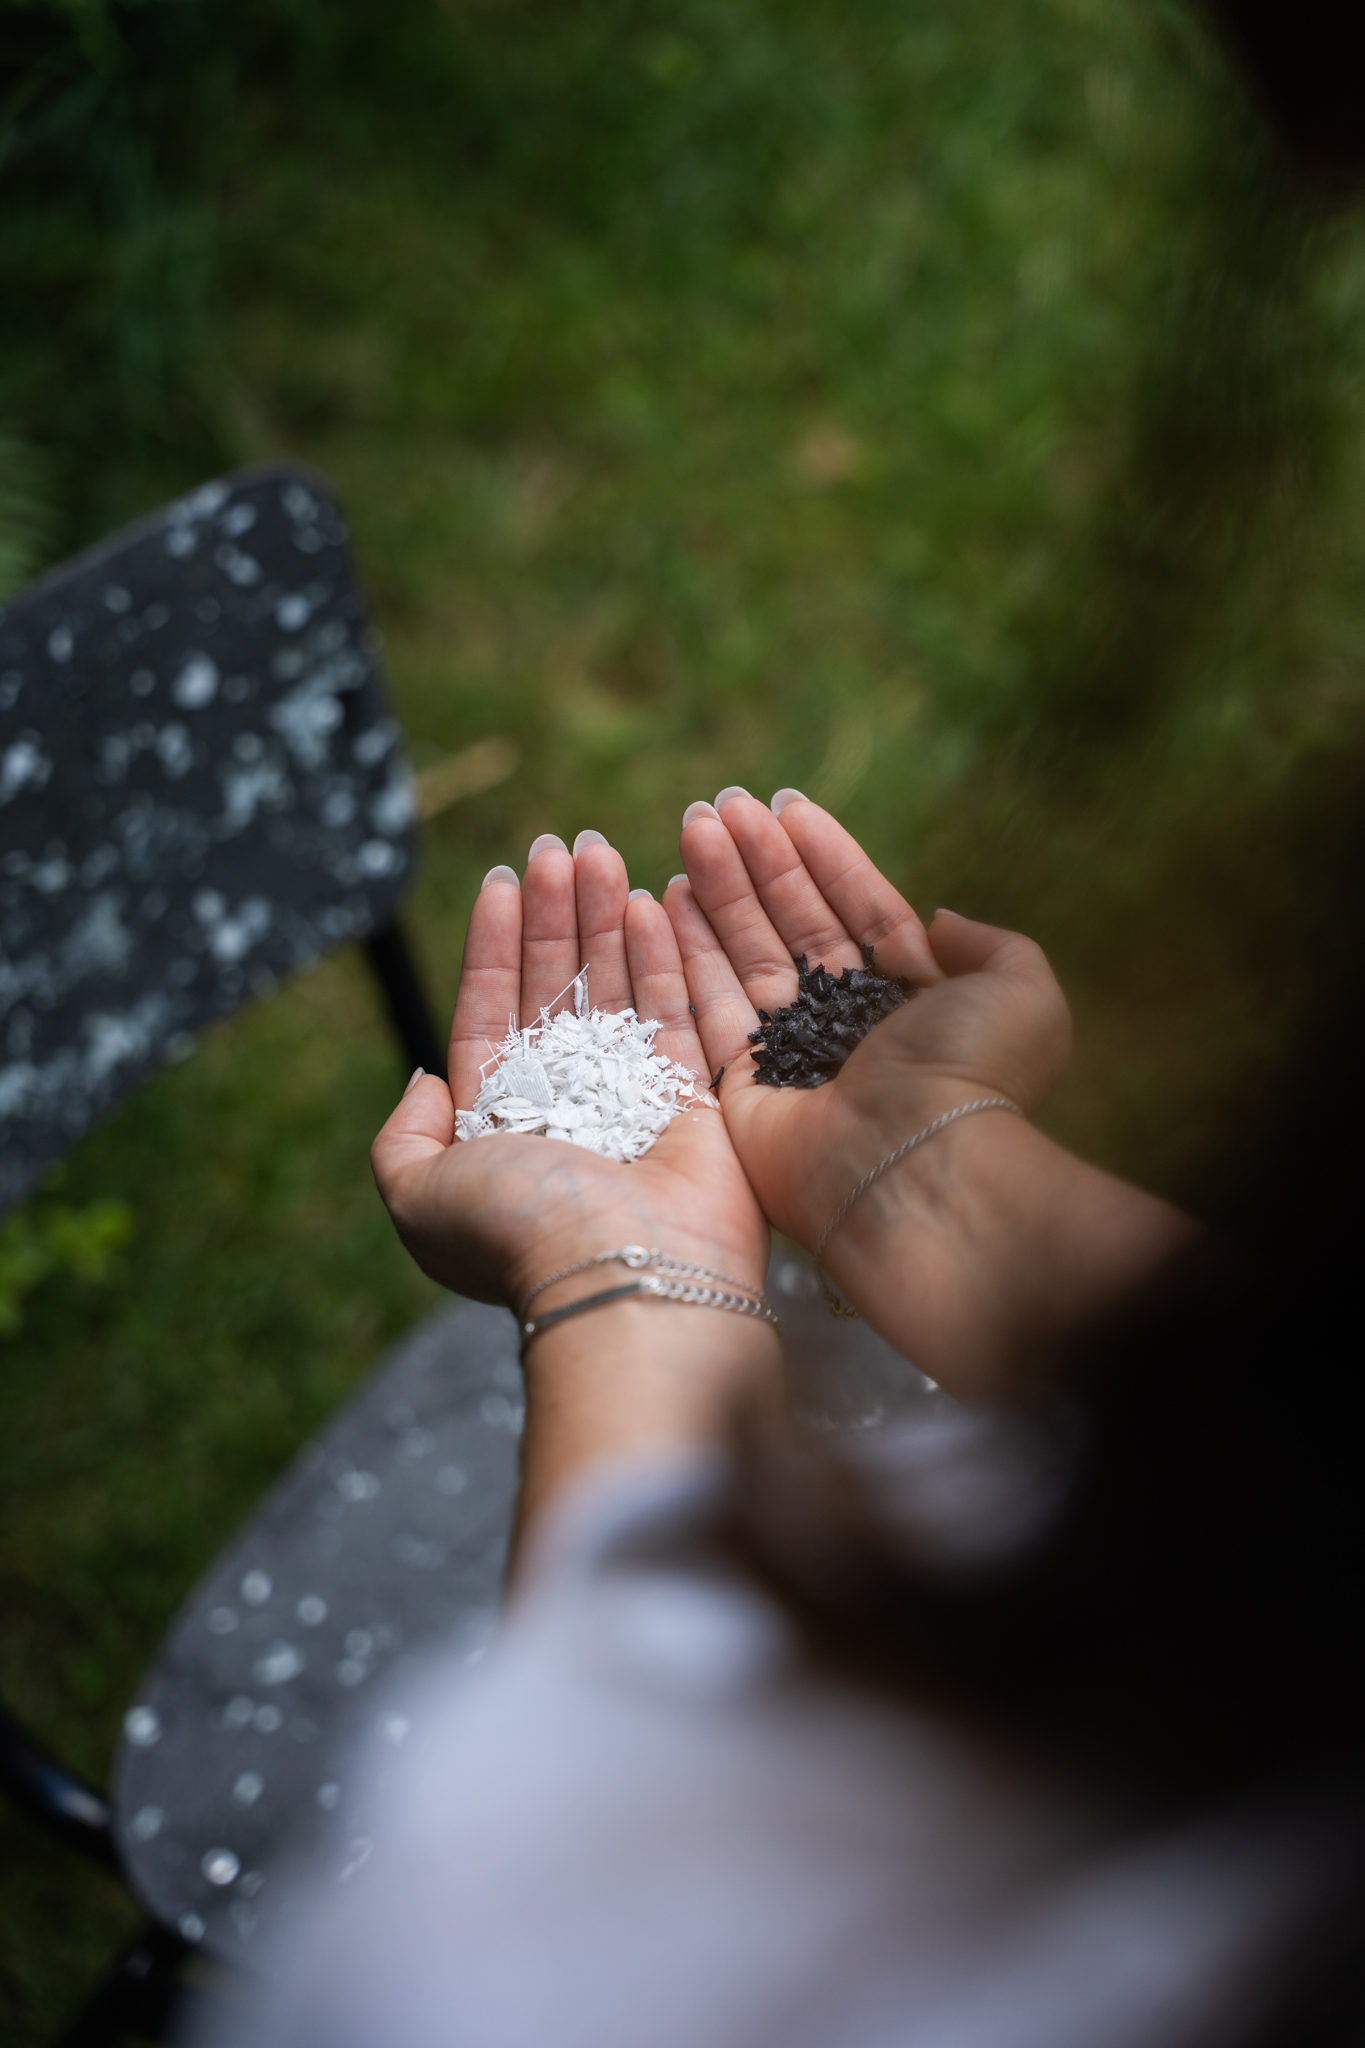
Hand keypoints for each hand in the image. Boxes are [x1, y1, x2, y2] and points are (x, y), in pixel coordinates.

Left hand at [371, 836, 776, 1528]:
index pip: (493, 1013)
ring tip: (602, 853)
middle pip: (557, 988)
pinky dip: (664, 955)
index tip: (501, 878)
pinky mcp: (697, 1099)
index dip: (495, 946)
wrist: (628, 1276)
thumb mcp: (418, 1195)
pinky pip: (679, 1011)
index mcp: (501, 1124)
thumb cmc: (521, 1232)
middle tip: (562, 847)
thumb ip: (402, 1140)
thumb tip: (423, 1080)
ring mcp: (634, 1100)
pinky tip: (652, 899)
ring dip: (605, 918)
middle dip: (555, 916)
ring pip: (617, 989)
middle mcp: (567, 1107)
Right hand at [666, 793, 1193, 1395]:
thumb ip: (991, 946)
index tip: (786, 804)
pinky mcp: (737, 1087)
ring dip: (717, 889)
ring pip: (744, 953)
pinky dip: (684, 951)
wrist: (913, 1166)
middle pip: (793, 924)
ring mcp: (788, 1055)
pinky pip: (703, 1005)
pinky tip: (666, 895)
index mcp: (911, 998)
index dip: (824, 855)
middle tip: (720, 804)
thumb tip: (941, 920)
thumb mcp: (1020, 992)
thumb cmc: (972, 1076)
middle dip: (757, 861)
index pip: (860, 909)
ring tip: (692, 826)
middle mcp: (846, 1024)